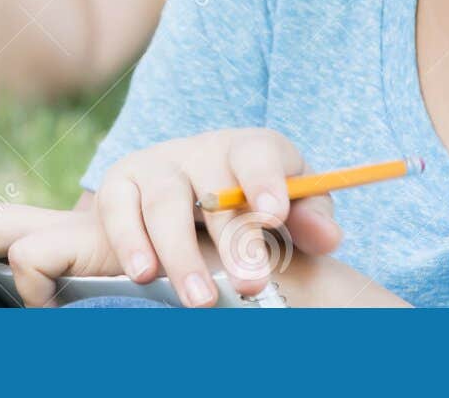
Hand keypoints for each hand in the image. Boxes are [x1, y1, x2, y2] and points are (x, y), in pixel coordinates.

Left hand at [0, 198, 119, 306]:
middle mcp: (11, 218)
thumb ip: (2, 289)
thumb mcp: (38, 288)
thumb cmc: (100, 276)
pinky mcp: (65, 237)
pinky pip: (30, 265)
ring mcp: (36, 225)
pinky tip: (43, 316)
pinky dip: (32, 295)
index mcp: (0, 227)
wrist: (167, 247)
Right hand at [94, 128, 341, 306]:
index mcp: (248, 149)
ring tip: (201, 300)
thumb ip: (311, 220)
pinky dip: (129, 240)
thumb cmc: (250, 204)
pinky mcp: (120, 183)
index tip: (274, 213)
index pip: (258, 153)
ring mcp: (157, 164)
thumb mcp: (289, 208)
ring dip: (183, 254)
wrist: (187, 193)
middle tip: (252, 286)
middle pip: (214, 189)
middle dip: (234, 241)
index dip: (266, 181)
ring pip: (165, 203)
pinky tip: (143, 273)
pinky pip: (118, 208)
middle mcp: (201, 150)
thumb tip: (329, 238)